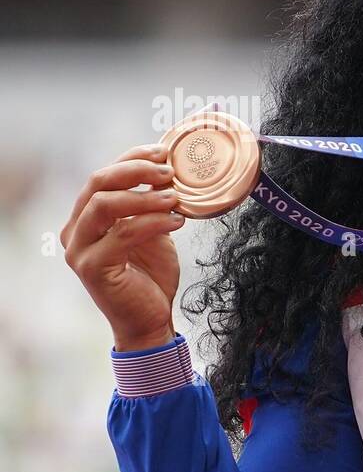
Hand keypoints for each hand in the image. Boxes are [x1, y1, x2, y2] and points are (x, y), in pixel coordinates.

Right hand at [62, 141, 184, 350]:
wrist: (150, 319)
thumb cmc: (151, 275)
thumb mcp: (154, 231)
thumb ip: (152, 204)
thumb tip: (168, 172)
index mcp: (87, 216)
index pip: (104, 175)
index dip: (132, 157)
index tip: (163, 152)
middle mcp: (76, 229)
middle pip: (97, 183)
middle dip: (136, 171)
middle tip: (170, 173)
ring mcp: (79, 249)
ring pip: (104, 205)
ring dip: (144, 197)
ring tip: (176, 199)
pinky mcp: (92, 267)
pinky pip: (122, 234)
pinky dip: (152, 223)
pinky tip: (177, 222)